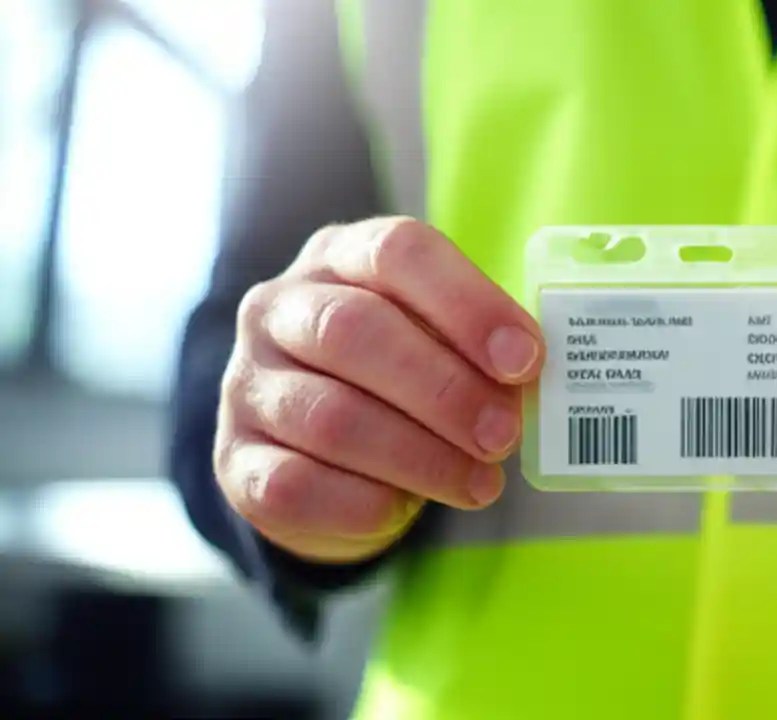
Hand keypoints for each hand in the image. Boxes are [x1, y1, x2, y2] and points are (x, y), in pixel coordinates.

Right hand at [214, 218, 542, 562]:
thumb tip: (529, 373)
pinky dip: (363, 502)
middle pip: (355, 332)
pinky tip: (407, 510)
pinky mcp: (234, 459)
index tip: (525, 360)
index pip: (398, 253)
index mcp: (341, 257)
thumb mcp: (440, 341)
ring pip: (329, 417)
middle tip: (504, 435)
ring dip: (419, 457)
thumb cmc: (402, 378)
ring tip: (480, 484)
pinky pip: (294, 485)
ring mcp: (247, 383)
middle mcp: (278, 309)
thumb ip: (479, 346)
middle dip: (445, 390)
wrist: (319, 451)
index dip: (467, 304)